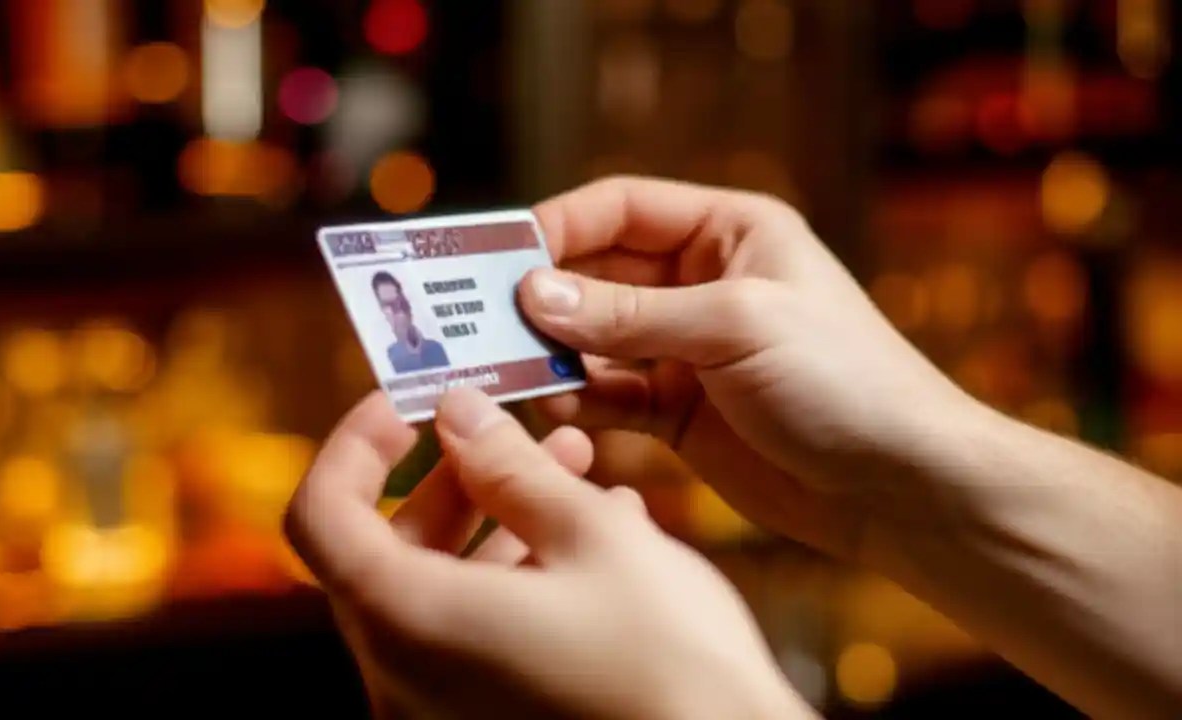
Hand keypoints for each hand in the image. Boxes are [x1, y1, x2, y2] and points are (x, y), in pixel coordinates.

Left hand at [284, 389, 813, 719]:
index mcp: (408, 624)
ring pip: (440, 586)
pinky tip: (592, 529)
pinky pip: (474, 630)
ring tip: (572, 462)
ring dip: (496, 517)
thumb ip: (508, 465)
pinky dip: (513, 574)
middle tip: (505, 424)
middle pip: (384, 548)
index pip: (320, 513)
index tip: (406, 404)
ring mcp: (441, 708)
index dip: (354, 444)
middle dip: (452, 475)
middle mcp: (403, 677)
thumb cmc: (669, 662)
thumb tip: (458, 411)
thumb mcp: (592, 537)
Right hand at [522, 176, 979, 565]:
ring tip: (498, 367)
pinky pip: (609, 395)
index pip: (622, 209)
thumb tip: (533, 294)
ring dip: (549, 352)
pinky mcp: (679, 413)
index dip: (559, 227)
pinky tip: (546, 406)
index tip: (500, 258)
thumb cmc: (844, 380)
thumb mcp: (734, 326)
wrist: (902, 486)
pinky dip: (575, 400)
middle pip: (597, 276)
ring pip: (594, 341)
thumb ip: (630, 315)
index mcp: (730, 233)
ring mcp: (687, 351)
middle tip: (476, 317)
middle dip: (541, 297)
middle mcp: (702, 284)